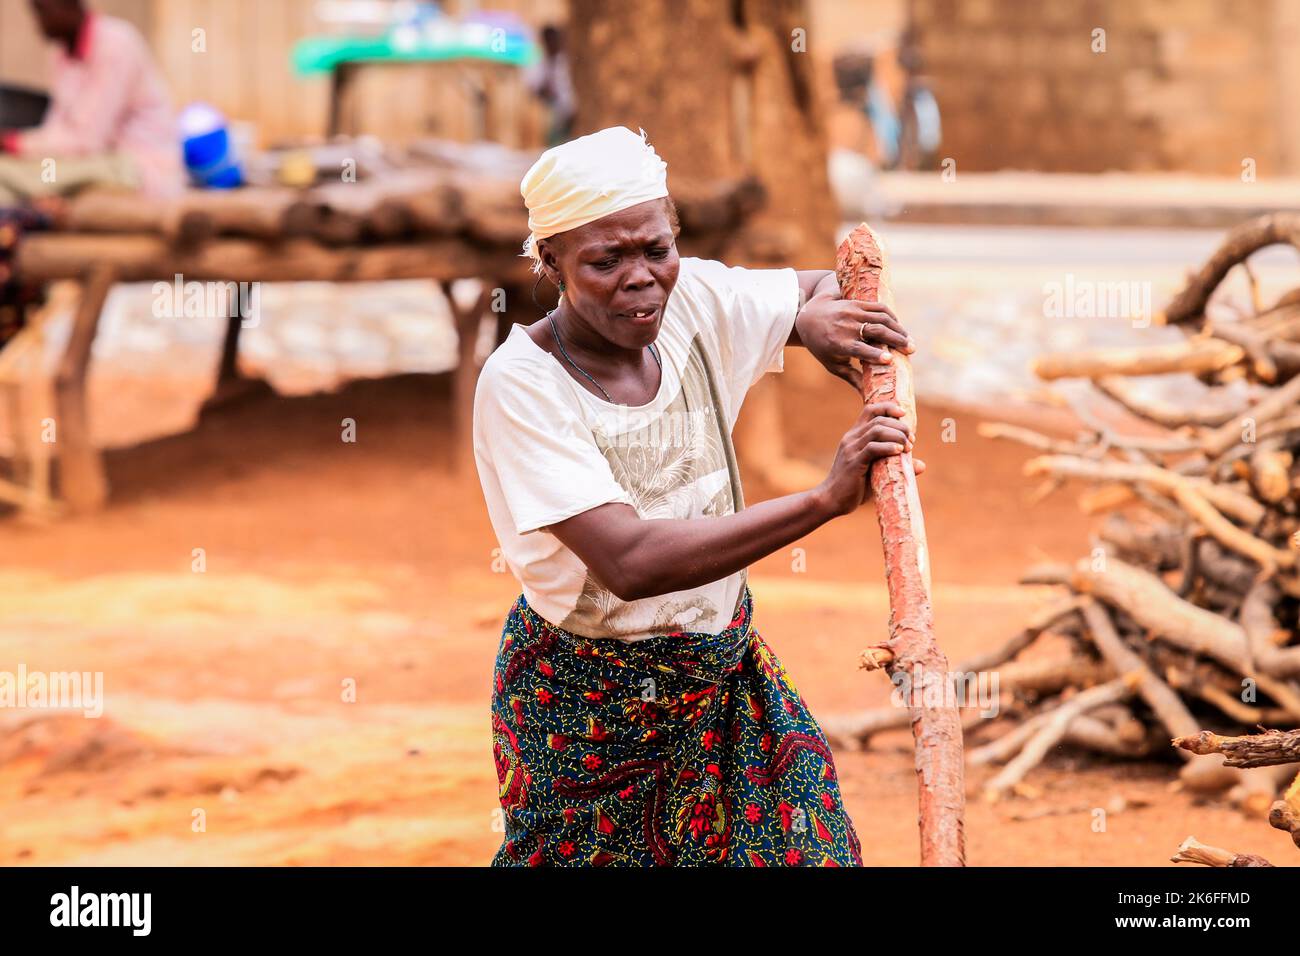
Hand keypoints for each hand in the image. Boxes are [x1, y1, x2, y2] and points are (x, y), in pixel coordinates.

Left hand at [795, 288, 914, 391]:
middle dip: (895, 340)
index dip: (874, 354)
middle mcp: (846, 326)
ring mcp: (852, 312)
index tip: (889, 360)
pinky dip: (892, 317)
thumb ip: (852, 378)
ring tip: (909, 341)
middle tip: (911, 350)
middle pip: (875, 331)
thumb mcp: (833, 364)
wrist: (809, 316)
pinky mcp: (857, 303)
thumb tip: (867, 397)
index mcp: (838, 343)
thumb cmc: (822, 346)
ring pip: (881, 318)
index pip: (859, 348)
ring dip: (898, 329)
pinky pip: (879, 307)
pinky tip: (900, 328)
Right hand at [815, 401, 926, 516]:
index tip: (903, 415)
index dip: (888, 408)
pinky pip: (872, 448)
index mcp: (854, 435)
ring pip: (876, 431)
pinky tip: (899, 452)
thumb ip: (895, 464)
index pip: (870, 410)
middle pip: (878, 420)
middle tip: (911, 440)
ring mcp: (851, 449)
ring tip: (908, 447)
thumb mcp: (876, 471)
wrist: (831, 499)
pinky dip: (888, 447)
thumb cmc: (854, 486)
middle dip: (899, 427)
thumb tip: (922, 465)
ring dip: (897, 436)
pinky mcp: (853, 462)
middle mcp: (851, 438)